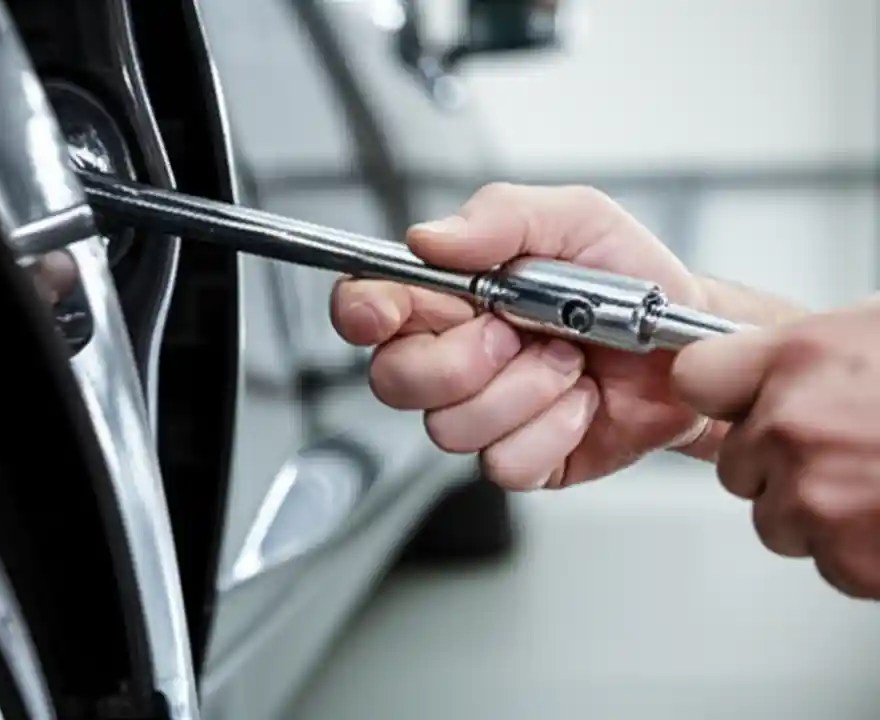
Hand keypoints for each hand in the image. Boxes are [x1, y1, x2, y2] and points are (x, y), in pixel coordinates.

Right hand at [330, 183, 716, 489]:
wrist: (692, 341)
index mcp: (450, 296)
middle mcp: (453, 358)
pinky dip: (554, 429)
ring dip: (522, 391)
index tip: (384, 313)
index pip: (368, 305)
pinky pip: (505, 464)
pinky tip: (579, 402)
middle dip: (458, 360)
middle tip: (516, 331)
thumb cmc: (630, 278)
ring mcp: (483, 413)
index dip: (360, 312)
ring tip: (568, 360)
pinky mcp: (521, 458)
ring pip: (449, 427)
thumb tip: (428, 238)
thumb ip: (500, 217)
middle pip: (393, 380)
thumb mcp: (575, 219)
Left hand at [673, 301, 879, 598]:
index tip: (736, 401)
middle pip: (737, 464)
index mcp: (801, 358)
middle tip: (854, 453)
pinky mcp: (851, 561)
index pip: (697, 376)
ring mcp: (816, 497)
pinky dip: (867, 556)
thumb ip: (818, 353)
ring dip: (823, 516)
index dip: (723, 392)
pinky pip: (832, 566)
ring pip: (780, 523)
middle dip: (782, 466)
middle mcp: (793, 426)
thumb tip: (776, 369)